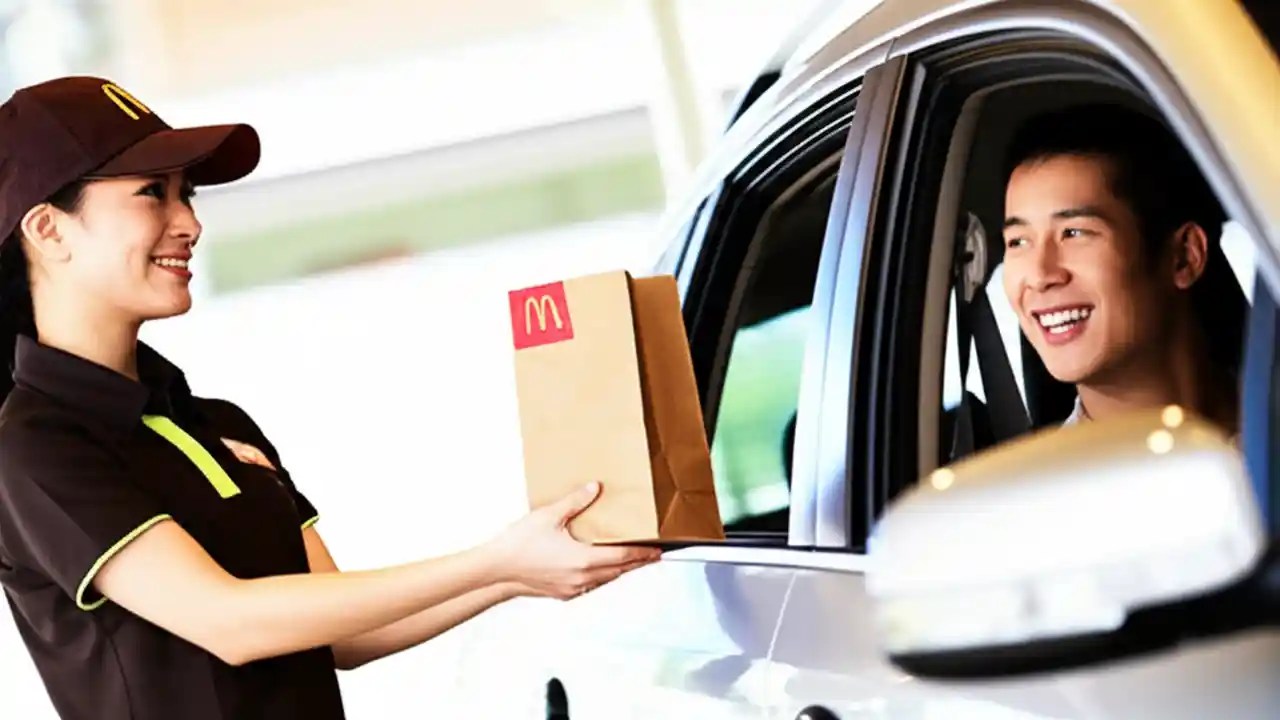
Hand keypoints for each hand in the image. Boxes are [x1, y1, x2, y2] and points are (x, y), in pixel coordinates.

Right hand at [484, 483, 660, 599]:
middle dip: (636, 562)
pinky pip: (590, 585)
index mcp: (584, 560)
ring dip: (619, 569)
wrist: (497, 570)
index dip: (643, 553)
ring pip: (605, 580)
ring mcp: (573, 588)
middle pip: (619, 571)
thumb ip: (575, 502)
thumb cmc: (519, 545)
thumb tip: (594, 488)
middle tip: (652, 554)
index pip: (624, 557)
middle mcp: (582, 578)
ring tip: (630, 559)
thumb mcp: (549, 516)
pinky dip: (601, 576)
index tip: (657, 550)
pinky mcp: (563, 593)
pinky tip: (599, 567)